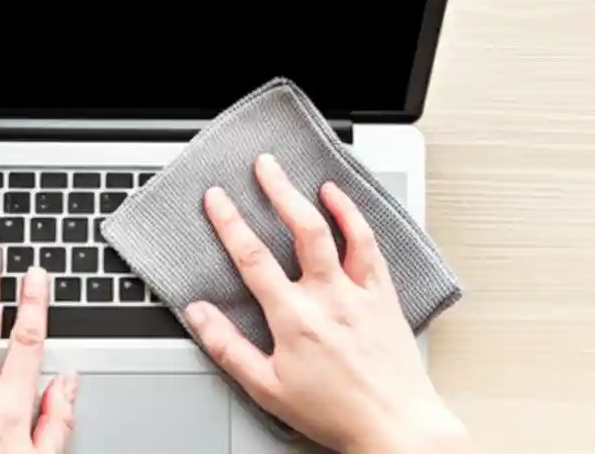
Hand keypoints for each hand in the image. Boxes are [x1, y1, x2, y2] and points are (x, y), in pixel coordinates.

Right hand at [183, 154, 470, 453]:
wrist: (395, 428)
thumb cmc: (333, 412)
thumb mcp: (267, 388)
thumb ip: (228, 347)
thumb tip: (199, 314)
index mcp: (294, 318)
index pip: (253, 258)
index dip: (230, 223)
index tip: (216, 198)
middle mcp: (328, 297)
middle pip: (301, 229)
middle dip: (278, 191)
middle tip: (264, 165)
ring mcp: (360, 293)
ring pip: (339, 231)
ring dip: (320, 198)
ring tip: (304, 177)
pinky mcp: (384, 297)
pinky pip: (371, 247)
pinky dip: (357, 220)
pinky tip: (346, 205)